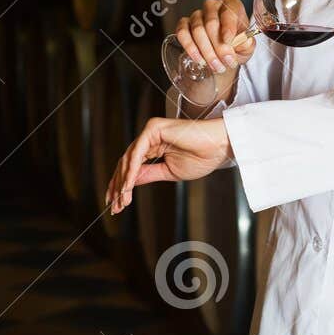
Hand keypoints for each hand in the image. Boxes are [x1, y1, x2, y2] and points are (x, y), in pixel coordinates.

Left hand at [107, 117, 232, 213]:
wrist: (218, 147)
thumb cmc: (201, 157)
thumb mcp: (169, 172)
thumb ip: (149, 174)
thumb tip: (130, 183)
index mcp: (154, 145)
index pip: (132, 166)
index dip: (122, 184)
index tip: (117, 202)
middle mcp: (149, 137)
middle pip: (126, 162)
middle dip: (118, 185)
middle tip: (114, 205)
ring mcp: (150, 131)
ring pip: (129, 159)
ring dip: (123, 181)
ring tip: (122, 199)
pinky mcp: (153, 129)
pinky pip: (138, 153)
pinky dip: (132, 171)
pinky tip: (128, 186)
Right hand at [176, 0, 255, 74]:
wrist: (223, 55)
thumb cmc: (237, 45)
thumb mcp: (247, 46)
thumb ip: (247, 44)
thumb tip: (245, 42)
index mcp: (232, 5)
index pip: (228, 12)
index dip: (228, 27)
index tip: (228, 42)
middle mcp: (213, 6)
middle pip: (211, 23)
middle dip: (218, 47)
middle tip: (225, 62)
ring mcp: (197, 14)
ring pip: (197, 30)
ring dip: (206, 52)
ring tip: (215, 66)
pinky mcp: (184, 24)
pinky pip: (182, 33)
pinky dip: (190, 48)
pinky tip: (199, 59)